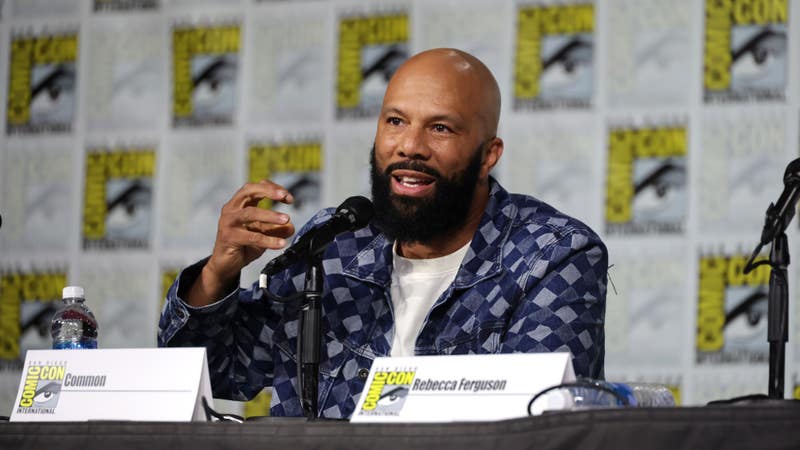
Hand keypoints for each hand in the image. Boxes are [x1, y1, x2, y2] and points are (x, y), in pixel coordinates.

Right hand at [187, 180, 295, 305]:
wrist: (226, 265)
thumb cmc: (243, 246)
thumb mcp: (264, 235)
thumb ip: (276, 230)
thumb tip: (291, 227)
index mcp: (240, 204)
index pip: (255, 187)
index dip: (272, 188)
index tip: (288, 197)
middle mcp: (232, 209)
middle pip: (249, 191)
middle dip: (269, 191)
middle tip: (285, 196)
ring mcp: (228, 222)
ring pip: (250, 213)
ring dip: (270, 215)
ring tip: (286, 219)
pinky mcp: (228, 237)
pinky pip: (252, 236)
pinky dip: (268, 240)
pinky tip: (280, 243)